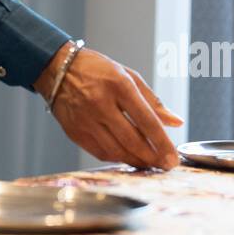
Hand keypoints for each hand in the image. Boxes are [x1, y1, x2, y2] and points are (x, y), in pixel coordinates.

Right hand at [35, 45, 183, 169]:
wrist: (57, 69)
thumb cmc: (96, 70)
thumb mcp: (128, 76)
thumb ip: (153, 101)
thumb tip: (176, 122)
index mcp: (118, 85)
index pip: (147, 121)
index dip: (163, 143)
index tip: (174, 157)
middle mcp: (101, 103)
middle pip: (133, 140)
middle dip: (154, 158)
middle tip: (166, 166)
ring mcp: (86, 120)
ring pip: (117, 151)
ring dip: (137, 161)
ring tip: (150, 164)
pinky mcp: (75, 132)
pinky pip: (101, 153)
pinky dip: (118, 158)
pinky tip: (128, 157)